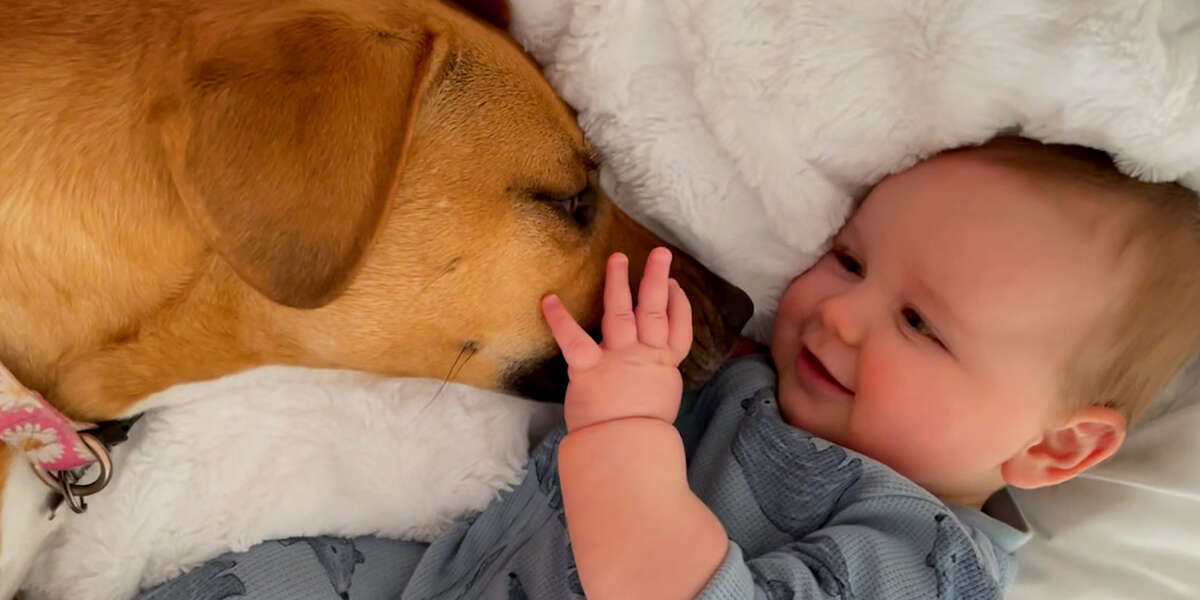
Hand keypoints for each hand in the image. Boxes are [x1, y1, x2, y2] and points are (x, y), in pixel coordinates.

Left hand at [541, 247, 692, 431]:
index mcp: (663, 367)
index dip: (679, 306)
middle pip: (656, 310)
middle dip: (657, 279)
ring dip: (619, 284)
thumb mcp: (659, 404)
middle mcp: (645, 356)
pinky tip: (549, 300)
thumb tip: (649, 380)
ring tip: (618, 258)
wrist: (625, 449)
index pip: (678, 330)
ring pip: (622, 313)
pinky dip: (560, 319)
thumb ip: (655, 383)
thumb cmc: (641, 434)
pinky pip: (574, 338)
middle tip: (660, 253)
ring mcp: (618, 358)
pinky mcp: (589, 367)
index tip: (675, 286)